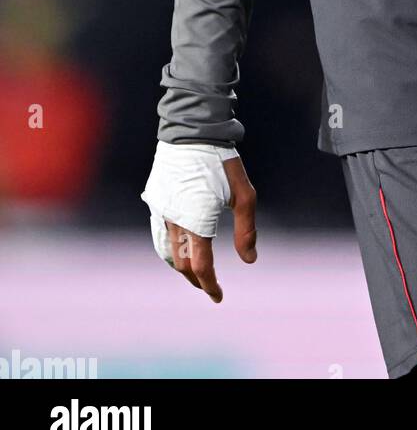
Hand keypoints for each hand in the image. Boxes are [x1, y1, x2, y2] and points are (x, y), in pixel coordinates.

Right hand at [141, 142, 257, 301]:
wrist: (193, 132)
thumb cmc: (223, 163)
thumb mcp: (244, 195)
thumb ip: (246, 229)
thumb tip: (249, 260)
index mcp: (197, 221)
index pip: (200, 266)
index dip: (210, 285)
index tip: (219, 296)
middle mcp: (174, 220)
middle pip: (182, 264)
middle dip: (196, 279)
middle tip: (211, 286)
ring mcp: (161, 211)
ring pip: (167, 252)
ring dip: (181, 267)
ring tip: (196, 272)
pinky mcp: (155, 201)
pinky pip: (159, 235)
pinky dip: (169, 250)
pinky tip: (180, 249)